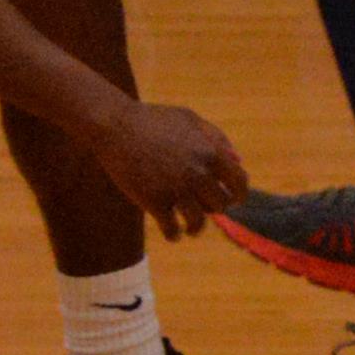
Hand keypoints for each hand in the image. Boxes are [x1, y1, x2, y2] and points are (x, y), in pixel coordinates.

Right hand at [90, 101, 247, 238]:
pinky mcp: (154, 201)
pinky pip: (172, 230)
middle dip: (214, 208)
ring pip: (198, 222)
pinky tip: (173, 234)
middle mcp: (197, 173)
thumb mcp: (190, 119)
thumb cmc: (153, 120)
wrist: (115, 125)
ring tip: (189, 229)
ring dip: (195, 228)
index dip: (238, 195)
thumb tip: (239, 161)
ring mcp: (176, 189)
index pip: (239, 183)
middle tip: (203, 209)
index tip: (232, 201)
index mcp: (210, 153)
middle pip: (220, 205)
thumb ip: (216, 137)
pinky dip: (175, 235)